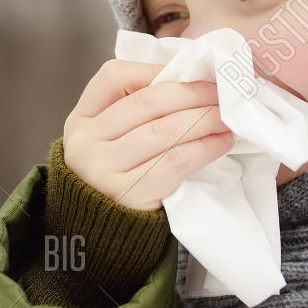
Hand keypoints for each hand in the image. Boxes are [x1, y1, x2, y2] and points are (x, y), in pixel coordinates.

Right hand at [62, 59, 234, 210]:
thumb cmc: (115, 180)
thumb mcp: (107, 142)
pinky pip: (175, 162)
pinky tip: (220, 143)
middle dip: (192, 93)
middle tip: (222, 93)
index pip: (114, 76)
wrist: (102, 237)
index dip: (155, 70)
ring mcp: (104, 170)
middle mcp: (86, 142)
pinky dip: (204, 148)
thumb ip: (132, 113)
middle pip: (148, 102)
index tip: (187, 73)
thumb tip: (190, 81)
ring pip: (165, 130)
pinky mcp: (129, 196)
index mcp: (80, 120)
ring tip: (227, 117)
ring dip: (205, 119)